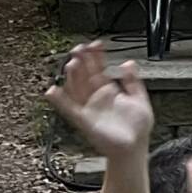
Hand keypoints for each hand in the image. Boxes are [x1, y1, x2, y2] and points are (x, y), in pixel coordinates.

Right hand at [44, 43, 153, 158]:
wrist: (134, 148)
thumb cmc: (136, 128)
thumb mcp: (139, 100)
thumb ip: (133, 81)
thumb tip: (130, 63)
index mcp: (108, 92)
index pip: (99, 70)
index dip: (96, 57)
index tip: (96, 44)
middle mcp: (96, 98)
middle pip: (85, 76)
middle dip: (82, 62)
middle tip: (79, 48)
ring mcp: (89, 108)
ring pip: (76, 88)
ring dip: (72, 76)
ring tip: (71, 63)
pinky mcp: (84, 121)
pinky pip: (69, 109)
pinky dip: (59, 101)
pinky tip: (52, 90)